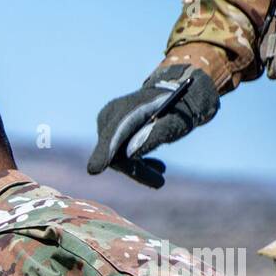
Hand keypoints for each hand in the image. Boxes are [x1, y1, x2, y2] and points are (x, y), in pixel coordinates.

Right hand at [86, 65, 218, 184]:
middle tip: (160, 182)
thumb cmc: (180, 107)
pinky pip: (119, 153)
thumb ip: (155, 135)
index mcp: (127, 109)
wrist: (178, 93)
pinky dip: (136, 163)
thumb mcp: (176, 122)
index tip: (94, 170)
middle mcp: (111, 116)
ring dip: (137, 169)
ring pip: (116, 156)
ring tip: (160, 178)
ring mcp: (109, 124)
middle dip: (134, 169)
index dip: (103, 153)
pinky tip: (156, 167)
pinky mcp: (113, 132)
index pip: (112, 135)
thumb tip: (130, 154)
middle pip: (113, 151)